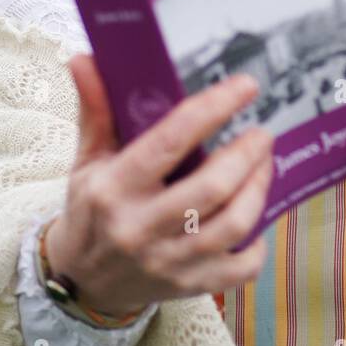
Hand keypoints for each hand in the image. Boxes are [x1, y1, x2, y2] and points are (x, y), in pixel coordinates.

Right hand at [43, 55, 273, 316]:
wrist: (80, 282)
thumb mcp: (87, 160)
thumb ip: (96, 109)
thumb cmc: (91, 210)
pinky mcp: (188, 287)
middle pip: (211, 187)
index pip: (169, 142)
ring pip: (231, 226)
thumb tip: (86, 58)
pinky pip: (239, 270)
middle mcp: (140, 227)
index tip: (245, 86)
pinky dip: (258, 244)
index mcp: (113, 188)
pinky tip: (257, 217)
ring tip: (265, 163)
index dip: (213, 109)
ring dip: (258, 189)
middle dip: (247, 153)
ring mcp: (167, 262)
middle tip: (262, 133)